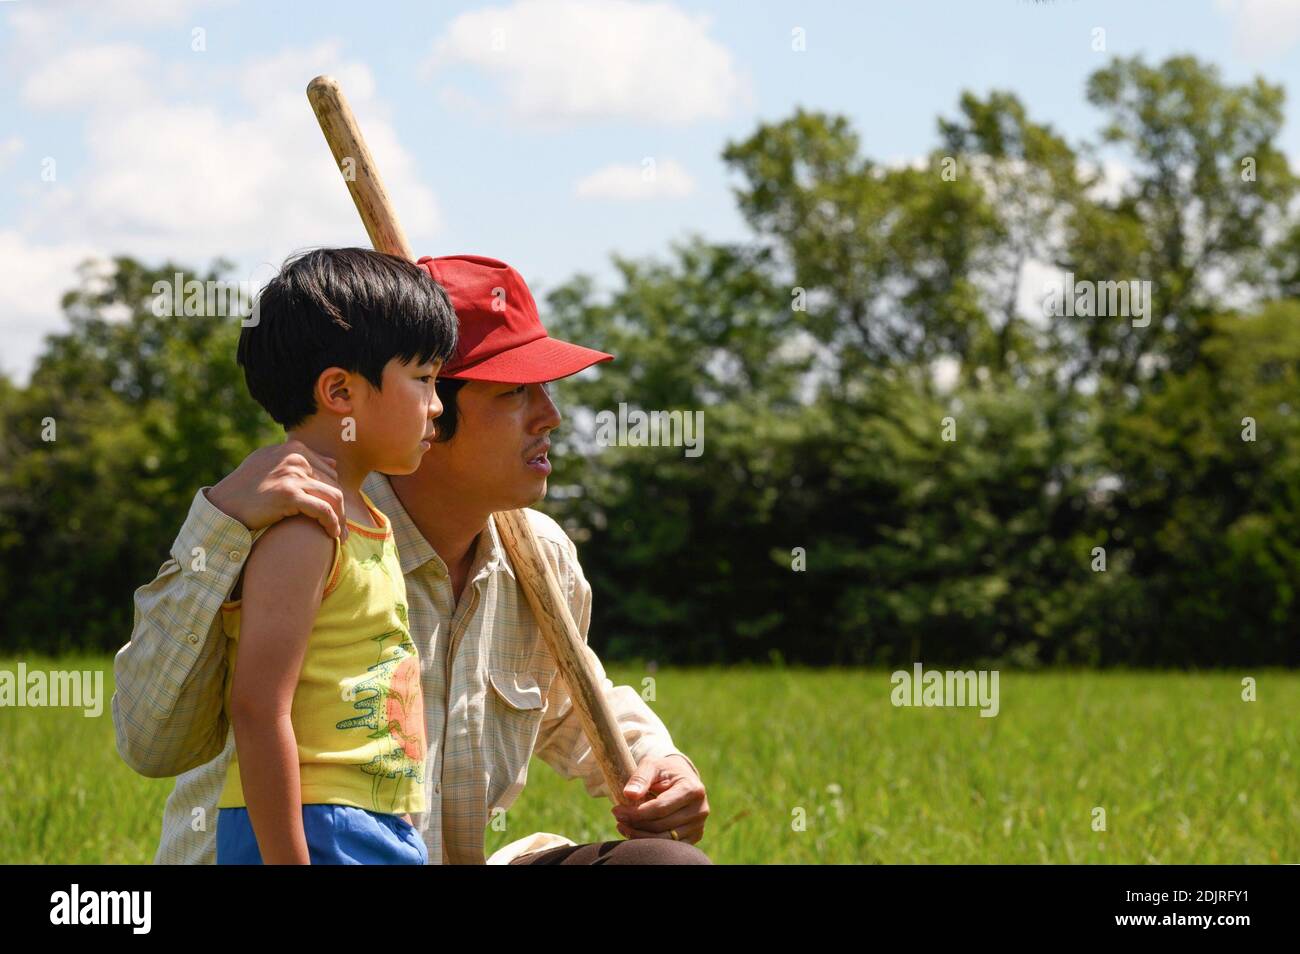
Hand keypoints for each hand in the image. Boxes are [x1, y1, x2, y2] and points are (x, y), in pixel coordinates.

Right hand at [206, 440, 348, 539]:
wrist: (223, 505)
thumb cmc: (246, 489)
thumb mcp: (271, 464)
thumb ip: (299, 461)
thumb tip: (333, 463)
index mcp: (293, 449)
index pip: (329, 472)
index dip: (335, 495)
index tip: (338, 513)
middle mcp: (295, 458)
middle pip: (334, 485)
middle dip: (341, 509)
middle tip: (344, 529)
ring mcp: (292, 475)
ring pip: (333, 497)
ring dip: (341, 519)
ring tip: (340, 535)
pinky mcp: (289, 494)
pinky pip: (323, 510)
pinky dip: (332, 523)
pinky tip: (332, 535)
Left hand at [611, 754, 708, 844]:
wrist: (681, 777)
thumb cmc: (664, 770)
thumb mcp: (652, 765)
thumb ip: (640, 777)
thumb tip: (629, 794)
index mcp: (692, 789)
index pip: (660, 808)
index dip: (636, 812)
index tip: (616, 810)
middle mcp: (700, 810)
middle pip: (661, 825)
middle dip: (635, 823)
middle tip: (617, 817)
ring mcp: (699, 825)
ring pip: (664, 839)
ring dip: (639, 835)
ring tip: (623, 825)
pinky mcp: (695, 836)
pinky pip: (669, 845)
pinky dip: (649, 841)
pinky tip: (634, 832)